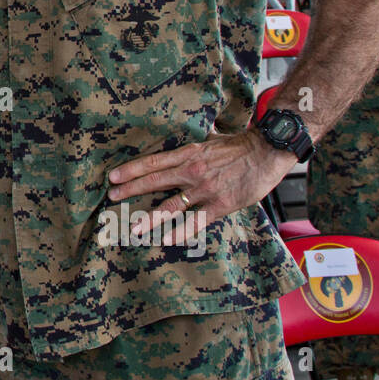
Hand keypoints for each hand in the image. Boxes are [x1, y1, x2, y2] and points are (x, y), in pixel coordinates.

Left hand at [105, 130, 295, 244]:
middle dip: (131, 190)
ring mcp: (206, 189)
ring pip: (172, 205)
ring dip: (151, 218)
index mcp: (188, 154)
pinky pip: (197, 221)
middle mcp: (192, 171)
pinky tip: (167, 239)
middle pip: (155, 181)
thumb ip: (194, 146)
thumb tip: (184, 144)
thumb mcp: (210, 139)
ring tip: (134, 228)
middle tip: (111, 197)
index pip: (153, 162)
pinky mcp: (221, 204)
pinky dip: (182, 231)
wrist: (267, 151)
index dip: (132, 169)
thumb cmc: (239, 145)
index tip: (113, 176)